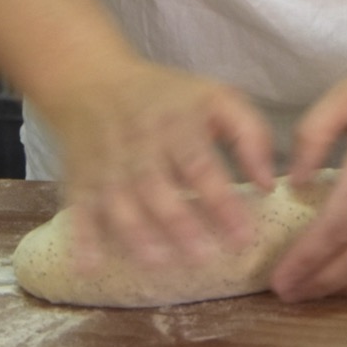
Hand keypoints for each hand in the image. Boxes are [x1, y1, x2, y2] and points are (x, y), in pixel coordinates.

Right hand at [45, 57, 276, 271]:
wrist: (92, 80)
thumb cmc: (167, 98)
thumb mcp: (216, 98)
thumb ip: (251, 135)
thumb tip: (267, 185)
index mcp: (177, 123)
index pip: (200, 165)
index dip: (221, 202)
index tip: (243, 236)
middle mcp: (140, 144)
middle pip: (157, 186)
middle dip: (180, 223)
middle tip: (205, 258)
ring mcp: (107, 164)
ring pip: (119, 201)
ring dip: (137, 233)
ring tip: (159, 263)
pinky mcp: (80, 179)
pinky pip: (79, 209)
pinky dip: (82, 238)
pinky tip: (90, 267)